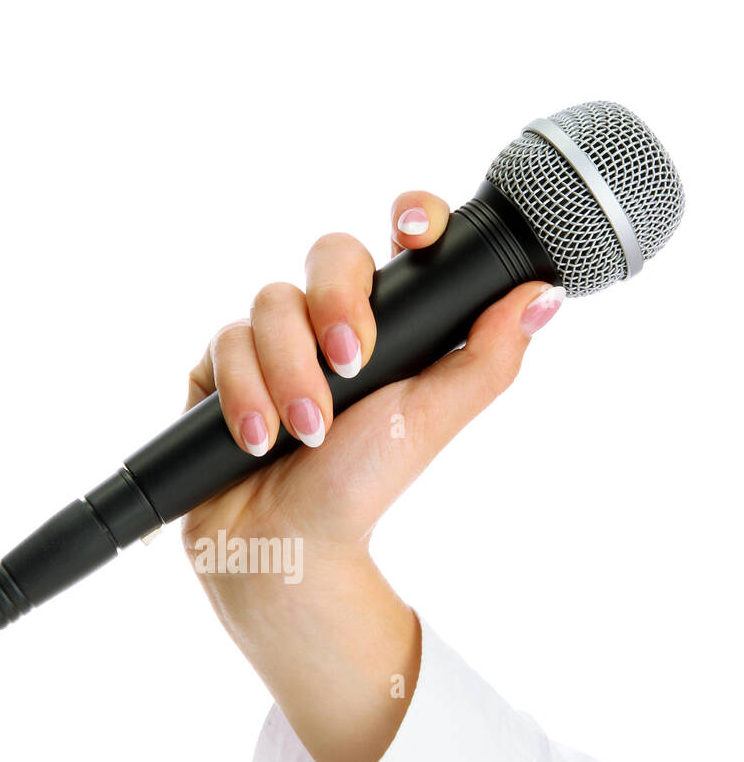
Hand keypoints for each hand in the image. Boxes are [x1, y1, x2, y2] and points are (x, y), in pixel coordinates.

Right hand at [183, 192, 563, 761]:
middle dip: (333, 304)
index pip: (398, 241)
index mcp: (387, 324)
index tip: (415, 231)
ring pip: (268, 303)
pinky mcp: (217, 369)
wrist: (285, 547)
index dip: (410, 214)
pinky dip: (243, 393)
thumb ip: (487, 359)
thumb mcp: (432, 421)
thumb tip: (543, 296)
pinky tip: (258, 438)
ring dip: (288, 372)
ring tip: (304, 434)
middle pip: (327, 254)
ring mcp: (269, 343)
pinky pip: (221, 344)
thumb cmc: (359, 490)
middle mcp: (326, 324)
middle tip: (349, 364)